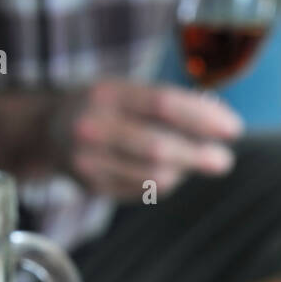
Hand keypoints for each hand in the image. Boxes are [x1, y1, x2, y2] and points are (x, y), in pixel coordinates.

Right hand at [55, 80, 242, 198]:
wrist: (47, 129)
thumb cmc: (105, 106)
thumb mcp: (128, 90)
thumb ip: (169, 103)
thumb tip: (220, 122)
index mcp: (107, 93)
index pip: (162, 104)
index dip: (203, 117)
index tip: (233, 128)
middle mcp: (93, 126)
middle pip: (158, 147)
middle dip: (199, 155)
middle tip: (224, 160)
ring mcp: (89, 160)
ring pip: (153, 175)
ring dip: (184, 171)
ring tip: (194, 161)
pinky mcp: (92, 186)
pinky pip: (143, 191)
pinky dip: (164, 183)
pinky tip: (169, 171)